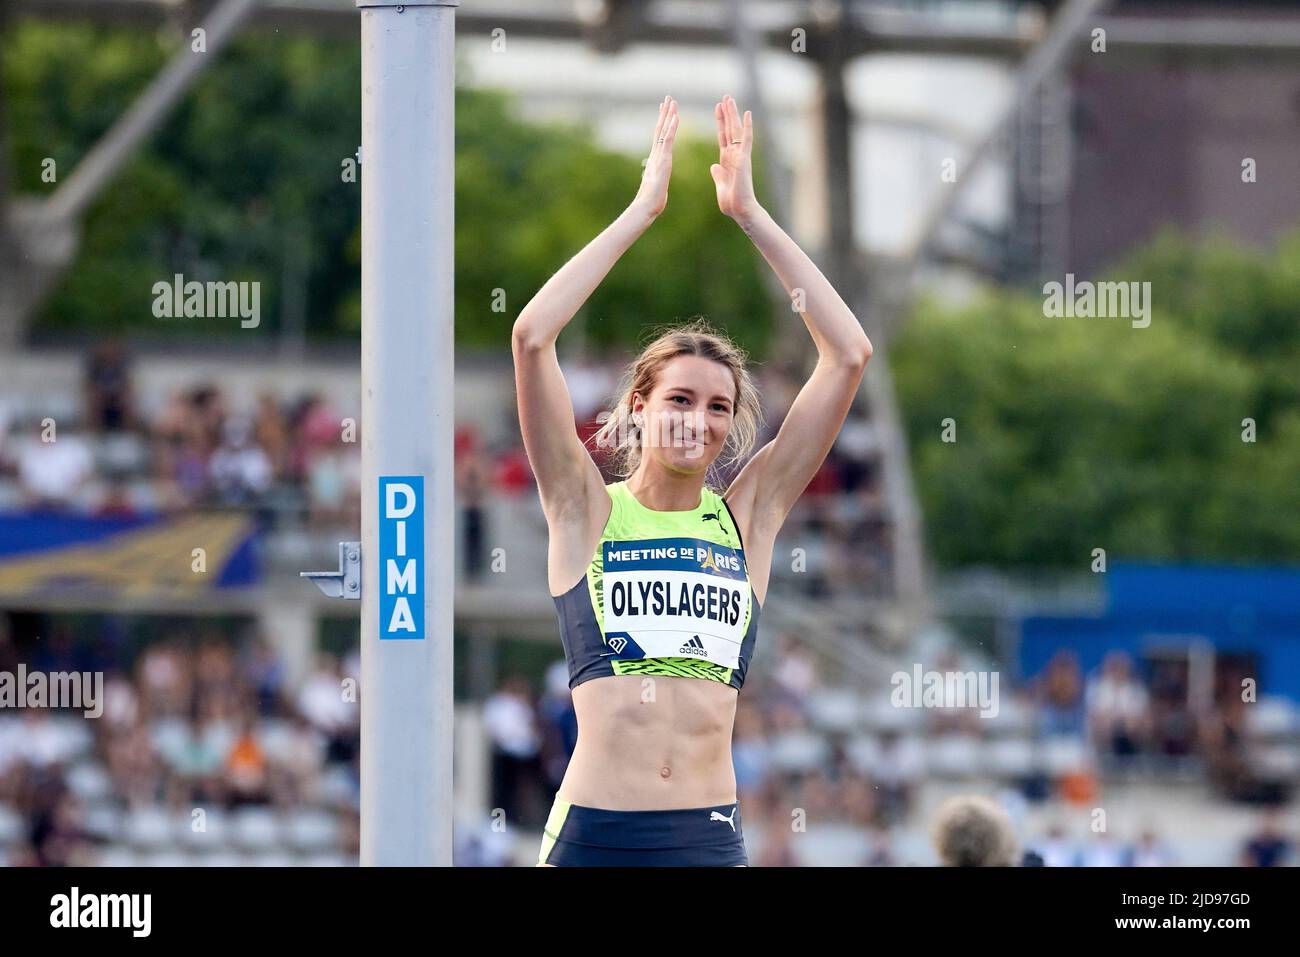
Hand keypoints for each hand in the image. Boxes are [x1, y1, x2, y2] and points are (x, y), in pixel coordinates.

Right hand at [632, 95, 678, 219]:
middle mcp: (656, 154)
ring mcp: (659, 156)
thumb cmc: (652, 202)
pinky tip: (676, 116)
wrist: (646, 207)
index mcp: (656, 159)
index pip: (660, 137)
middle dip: (664, 113)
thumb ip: (657, 178)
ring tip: (672, 100)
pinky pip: (668, 140)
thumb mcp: (657, 185)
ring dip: (668, 115)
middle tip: (668, 98)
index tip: (665, 110)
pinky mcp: (663, 160)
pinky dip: (672, 127)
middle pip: (660, 129)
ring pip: (664, 131)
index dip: (663, 123)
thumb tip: (654, 178)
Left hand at [710, 94, 758, 223]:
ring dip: (733, 114)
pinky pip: (746, 140)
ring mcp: (740, 156)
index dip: (720, 122)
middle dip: (727, 113)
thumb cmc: (731, 202)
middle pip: (730, 130)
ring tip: (730, 99)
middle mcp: (735, 155)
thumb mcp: (720, 185)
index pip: (723, 136)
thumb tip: (714, 166)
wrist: (739, 210)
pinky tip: (748, 113)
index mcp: (727, 160)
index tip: (717, 108)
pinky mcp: (744, 159)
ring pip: (736, 130)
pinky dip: (747, 127)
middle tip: (725, 97)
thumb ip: (718, 174)